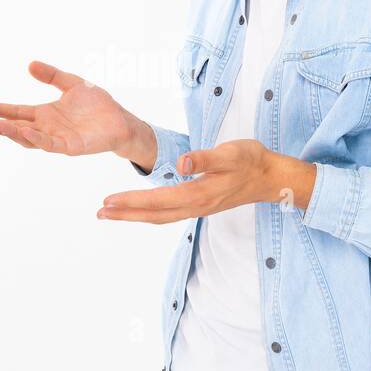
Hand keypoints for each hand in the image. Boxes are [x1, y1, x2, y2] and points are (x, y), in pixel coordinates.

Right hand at [0, 61, 137, 156]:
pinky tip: (25, 132)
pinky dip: (37, 139)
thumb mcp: (72, 84)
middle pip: (18, 128)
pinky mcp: (70, 146)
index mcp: (46, 114)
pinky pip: (50, 144)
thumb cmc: (97, 105)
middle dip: (0, 126)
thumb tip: (30, 64)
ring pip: (30, 138)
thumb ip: (52, 75)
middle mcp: (48, 128)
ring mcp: (57, 138)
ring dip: (13, 133)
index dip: (1, 110)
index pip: (18, 112)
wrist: (120, 120)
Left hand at [96, 139, 314, 223]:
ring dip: (134, 215)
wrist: (271, 177)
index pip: (158, 200)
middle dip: (125, 214)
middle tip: (99, 212)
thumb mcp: (231, 153)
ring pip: (160, 216)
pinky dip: (149, 213)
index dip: (132, 201)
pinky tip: (139, 210)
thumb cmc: (251, 161)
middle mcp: (196, 206)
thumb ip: (205, 158)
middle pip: (154, 214)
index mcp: (200, 193)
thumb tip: (181, 163)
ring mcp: (198, 208)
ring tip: (111, 213)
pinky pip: (169, 214)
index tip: (109, 200)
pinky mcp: (200, 205)